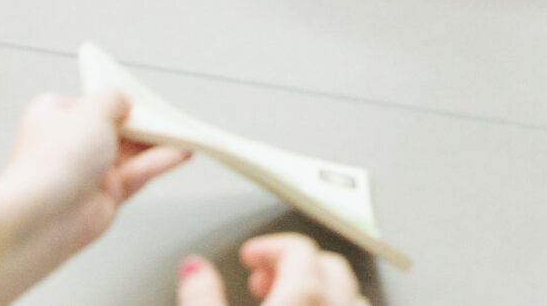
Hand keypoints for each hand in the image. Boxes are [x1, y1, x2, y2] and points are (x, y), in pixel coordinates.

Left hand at [0, 91, 186, 297]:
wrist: (45, 216)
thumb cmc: (53, 161)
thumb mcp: (91, 111)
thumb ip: (112, 98)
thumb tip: (122, 101)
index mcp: (53, 118)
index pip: (85, 103)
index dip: (110, 99)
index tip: (135, 95)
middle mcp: (69, 145)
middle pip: (115, 127)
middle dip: (142, 122)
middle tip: (167, 114)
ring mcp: (88, 172)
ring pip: (132, 151)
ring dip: (158, 142)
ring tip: (185, 132)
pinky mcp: (106, 195)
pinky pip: (139, 172)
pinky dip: (161, 162)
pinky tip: (182, 152)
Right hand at [176, 236, 367, 305]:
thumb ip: (201, 297)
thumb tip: (195, 268)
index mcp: (303, 301)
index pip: (299, 250)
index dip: (271, 246)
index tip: (250, 256)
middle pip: (332, 268)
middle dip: (299, 265)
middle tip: (264, 278)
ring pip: (352, 298)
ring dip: (324, 291)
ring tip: (289, 299)